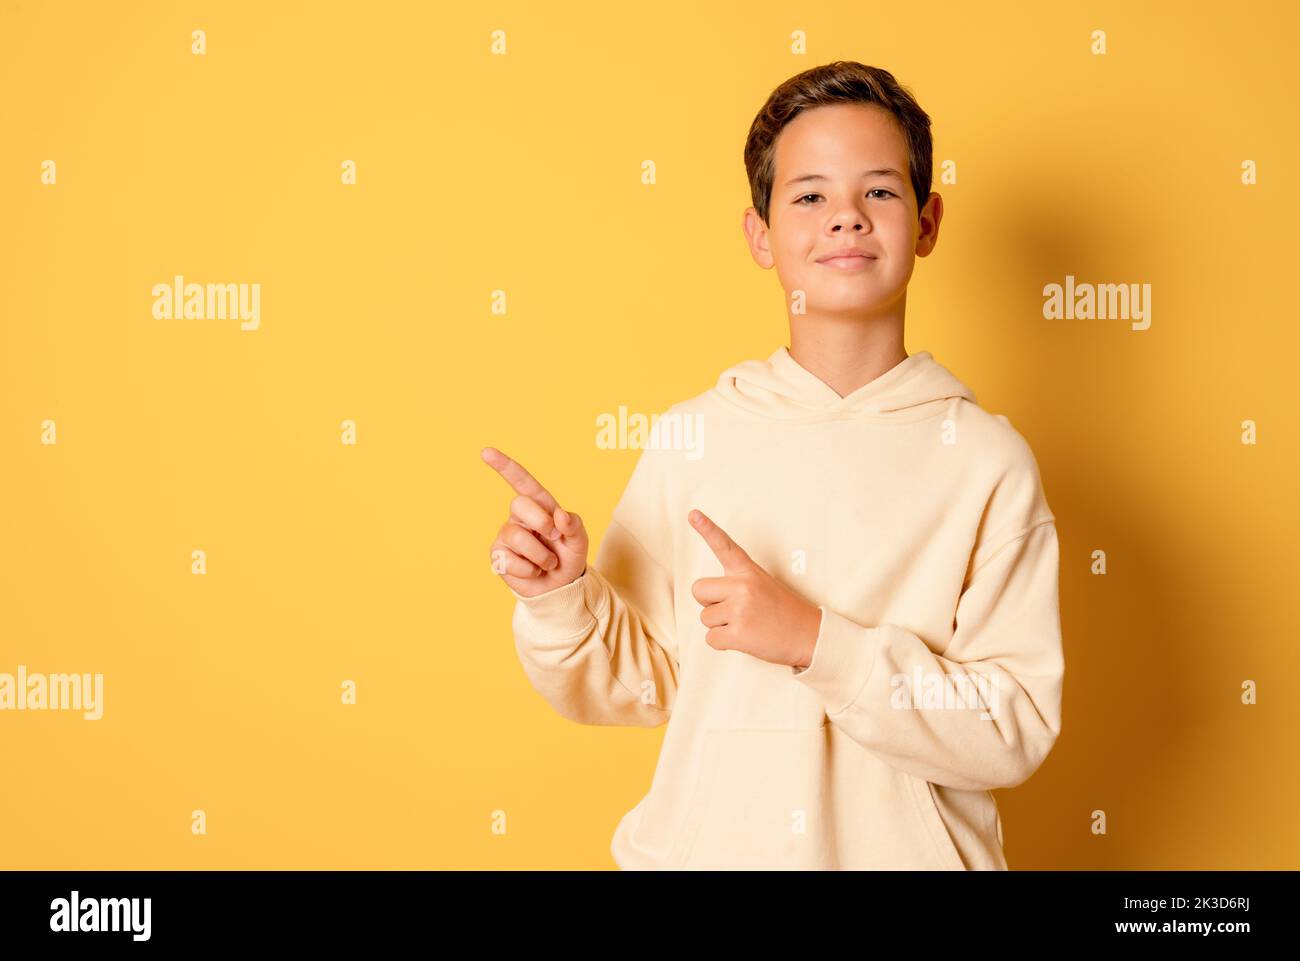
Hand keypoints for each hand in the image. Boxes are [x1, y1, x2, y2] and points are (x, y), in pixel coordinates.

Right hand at [482, 446, 588, 597]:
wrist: (560, 587)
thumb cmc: (568, 557)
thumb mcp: (579, 541)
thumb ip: (574, 525)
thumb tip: (560, 516)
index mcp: (540, 506)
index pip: (522, 482)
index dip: (505, 467)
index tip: (486, 452)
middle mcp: (520, 517)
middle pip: (519, 504)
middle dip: (541, 522)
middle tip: (554, 538)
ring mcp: (506, 536)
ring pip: (517, 537)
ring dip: (541, 555)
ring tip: (548, 563)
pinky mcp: (498, 556)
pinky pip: (511, 561)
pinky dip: (530, 570)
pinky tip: (534, 571)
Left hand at [689, 508, 821, 668]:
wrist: (809, 636)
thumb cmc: (783, 612)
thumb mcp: (763, 586)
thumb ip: (737, 584)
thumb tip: (711, 599)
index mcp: (748, 572)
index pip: (724, 546)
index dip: (707, 529)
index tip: (692, 514)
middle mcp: (742, 586)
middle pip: (699, 590)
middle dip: (709, 603)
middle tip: (734, 611)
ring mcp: (740, 609)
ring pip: (704, 618)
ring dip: (720, 626)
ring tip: (746, 625)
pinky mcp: (738, 633)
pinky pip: (711, 639)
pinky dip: (723, 643)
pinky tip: (744, 639)